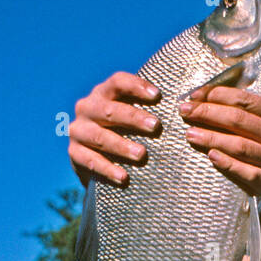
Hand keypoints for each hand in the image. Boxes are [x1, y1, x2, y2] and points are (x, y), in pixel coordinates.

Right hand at [68, 72, 161, 187]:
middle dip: (133, 117)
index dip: (136, 86)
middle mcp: (87, 108)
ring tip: (141, 155)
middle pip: (109, 109)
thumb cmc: (124, 132)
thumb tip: (186, 107)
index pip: (118, 82)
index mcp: (103, 93)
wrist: (95, 159)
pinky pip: (90, 161)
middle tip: (155, 126)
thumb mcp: (132, 118)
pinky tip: (124, 177)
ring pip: (99, 136)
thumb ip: (148, 109)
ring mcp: (78, 131)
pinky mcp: (74, 153)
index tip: (157, 96)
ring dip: (121, 145)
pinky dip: (107, 169)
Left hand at [179, 85, 260, 216]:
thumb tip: (224, 106)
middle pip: (237, 120)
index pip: (244, 100)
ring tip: (190, 133)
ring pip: (238, 145)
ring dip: (210, 137)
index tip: (196, 95)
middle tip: (185, 111)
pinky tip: (210, 155)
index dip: (216, 95)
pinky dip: (226, 163)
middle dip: (206, 113)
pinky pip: (246, 172)